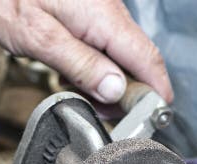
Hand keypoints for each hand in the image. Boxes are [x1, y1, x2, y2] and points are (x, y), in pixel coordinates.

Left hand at [0, 0, 172, 103]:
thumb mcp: (39, 38)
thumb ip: (80, 64)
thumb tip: (114, 90)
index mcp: (103, 17)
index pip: (147, 58)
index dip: (156, 91)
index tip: (157, 118)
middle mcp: (109, 12)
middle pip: (138, 59)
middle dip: (129, 93)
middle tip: (108, 117)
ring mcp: (100, 12)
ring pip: (120, 55)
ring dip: (110, 83)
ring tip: (88, 102)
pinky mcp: (88, 14)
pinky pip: (104, 46)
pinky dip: (98, 68)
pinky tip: (77, 80)